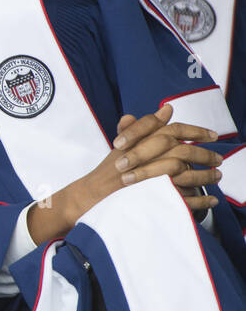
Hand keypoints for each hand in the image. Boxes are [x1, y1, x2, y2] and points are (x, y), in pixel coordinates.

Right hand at [27, 105, 220, 243]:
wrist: (91, 198)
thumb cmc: (108, 172)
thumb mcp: (124, 145)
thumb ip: (144, 126)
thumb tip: (166, 108)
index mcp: (139, 142)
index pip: (172, 130)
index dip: (195, 131)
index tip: (212, 135)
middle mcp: (143, 157)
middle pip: (182, 151)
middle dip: (205, 154)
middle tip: (219, 159)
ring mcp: (148, 178)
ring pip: (185, 173)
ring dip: (205, 176)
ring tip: (216, 178)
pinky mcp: (152, 198)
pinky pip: (183, 198)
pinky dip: (200, 201)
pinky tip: (210, 201)